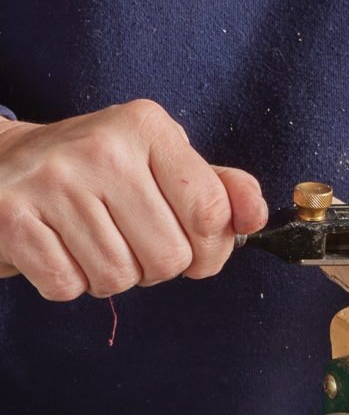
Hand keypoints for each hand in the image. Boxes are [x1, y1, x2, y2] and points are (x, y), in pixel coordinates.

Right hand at [0, 100, 267, 299]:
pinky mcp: (12, 215)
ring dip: (111, 276)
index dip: (210, 249)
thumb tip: (257, 216)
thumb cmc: (98, 173)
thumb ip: (219, 190)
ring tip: (91, 241)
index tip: (193, 246)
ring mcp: (53, 180)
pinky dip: (68, 282)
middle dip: (156, 267)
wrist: (3, 164)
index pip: (211, 212)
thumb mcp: (163, 164)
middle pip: (169, 256)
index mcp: (148, 129)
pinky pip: (68, 285)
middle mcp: (102, 147)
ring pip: (119, 277)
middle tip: (129, 239)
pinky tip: (59, 248)